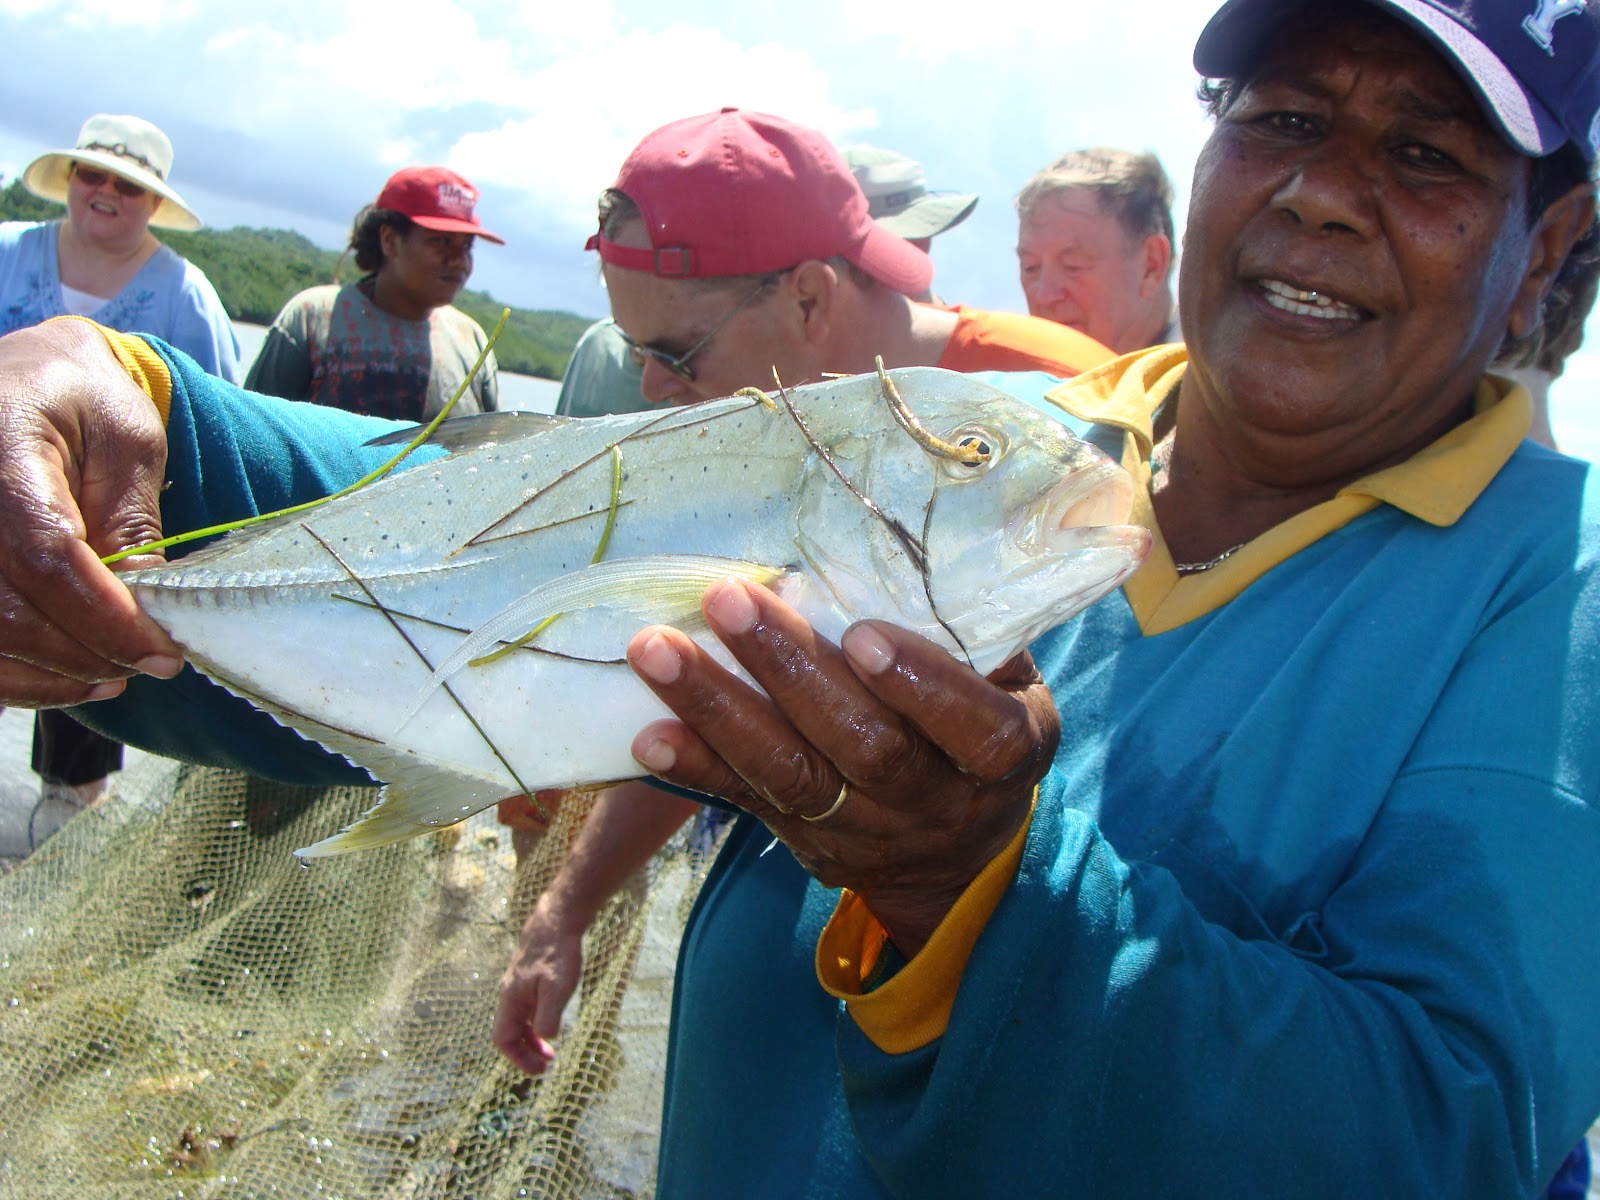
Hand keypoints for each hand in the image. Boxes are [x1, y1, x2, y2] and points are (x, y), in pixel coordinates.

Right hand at [0, 320, 182, 705]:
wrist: (27, 373)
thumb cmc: (82, 398)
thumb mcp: (128, 439)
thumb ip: (130, 519)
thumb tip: (143, 608)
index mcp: (2, 454)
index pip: (45, 557)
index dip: (104, 619)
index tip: (160, 653)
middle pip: (6, 613)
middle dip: (86, 653)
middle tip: (149, 665)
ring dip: (51, 673)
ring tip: (113, 674)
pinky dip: (19, 671)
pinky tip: (70, 672)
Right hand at [492, 892, 584, 1075]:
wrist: (557, 922)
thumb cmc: (558, 954)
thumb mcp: (557, 988)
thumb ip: (548, 1015)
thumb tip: (544, 1039)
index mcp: (510, 999)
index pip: (503, 1039)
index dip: (518, 1058)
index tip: (539, 1069)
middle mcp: (508, 995)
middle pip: (509, 1033)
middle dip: (525, 1052)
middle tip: (547, 1065)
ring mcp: (517, 986)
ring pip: (517, 1022)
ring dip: (531, 1040)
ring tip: (551, 1051)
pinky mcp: (527, 979)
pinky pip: (525, 1010)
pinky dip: (534, 1024)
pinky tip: (552, 1023)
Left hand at [626, 578, 1059, 956]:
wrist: (962, 859)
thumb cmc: (980, 728)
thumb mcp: (1009, 685)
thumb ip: (966, 635)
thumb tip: (898, 544)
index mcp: (1004, 754)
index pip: (973, 727)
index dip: (921, 683)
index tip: (862, 633)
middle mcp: (936, 803)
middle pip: (865, 747)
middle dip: (790, 671)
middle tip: (728, 599)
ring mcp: (868, 831)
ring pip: (793, 777)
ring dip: (720, 710)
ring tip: (658, 650)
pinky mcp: (810, 842)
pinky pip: (750, 804)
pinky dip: (697, 767)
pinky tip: (649, 732)